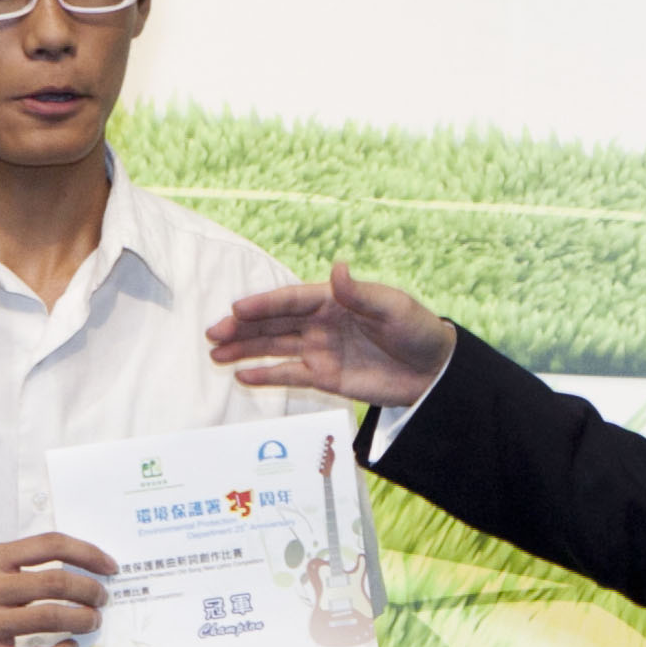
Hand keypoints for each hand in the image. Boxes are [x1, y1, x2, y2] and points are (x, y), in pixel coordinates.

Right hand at [0, 532, 118, 646]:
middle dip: (91, 591)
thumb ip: (19, 563)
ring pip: (54, 618)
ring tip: (91, 621)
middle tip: (102, 599)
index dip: (89, 554)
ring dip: (84, 620)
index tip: (110, 567)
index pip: (51, 545)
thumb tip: (77, 565)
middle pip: (59, 582)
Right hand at [207, 261, 456, 407]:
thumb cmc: (416, 329)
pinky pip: (289, 375)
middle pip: (273, 324)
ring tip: (216, 352)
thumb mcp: (392, 306)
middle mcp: (320, 324)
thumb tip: (337, 269)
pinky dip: (265, 375)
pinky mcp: (324, 378)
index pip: (289, 300)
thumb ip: (360, 292)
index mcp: (333, 300)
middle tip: (212, 333)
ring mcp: (319, 351)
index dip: (262, 305)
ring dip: (244, 349)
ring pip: (273, 348)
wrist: (433, 371)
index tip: (236, 309)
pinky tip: (242, 375)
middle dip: (242, 328)